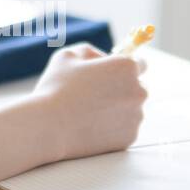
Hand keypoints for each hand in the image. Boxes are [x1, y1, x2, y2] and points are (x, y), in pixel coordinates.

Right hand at [31, 43, 147, 160]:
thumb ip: (91, 52)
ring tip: (89, 110)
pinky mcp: (129, 138)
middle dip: (122, 88)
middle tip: (95, 93)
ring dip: (117, 108)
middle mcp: (138, 91)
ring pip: (131, 109)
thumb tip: (102, 59)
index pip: (140, 63)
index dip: (123, 67)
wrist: (50, 125)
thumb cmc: (57, 87)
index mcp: (126, 67)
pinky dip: (113, 127)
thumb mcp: (68, 56)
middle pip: (137, 87)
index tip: (111, 73)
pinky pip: (125, 129)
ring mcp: (136, 116)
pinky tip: (91, 124)